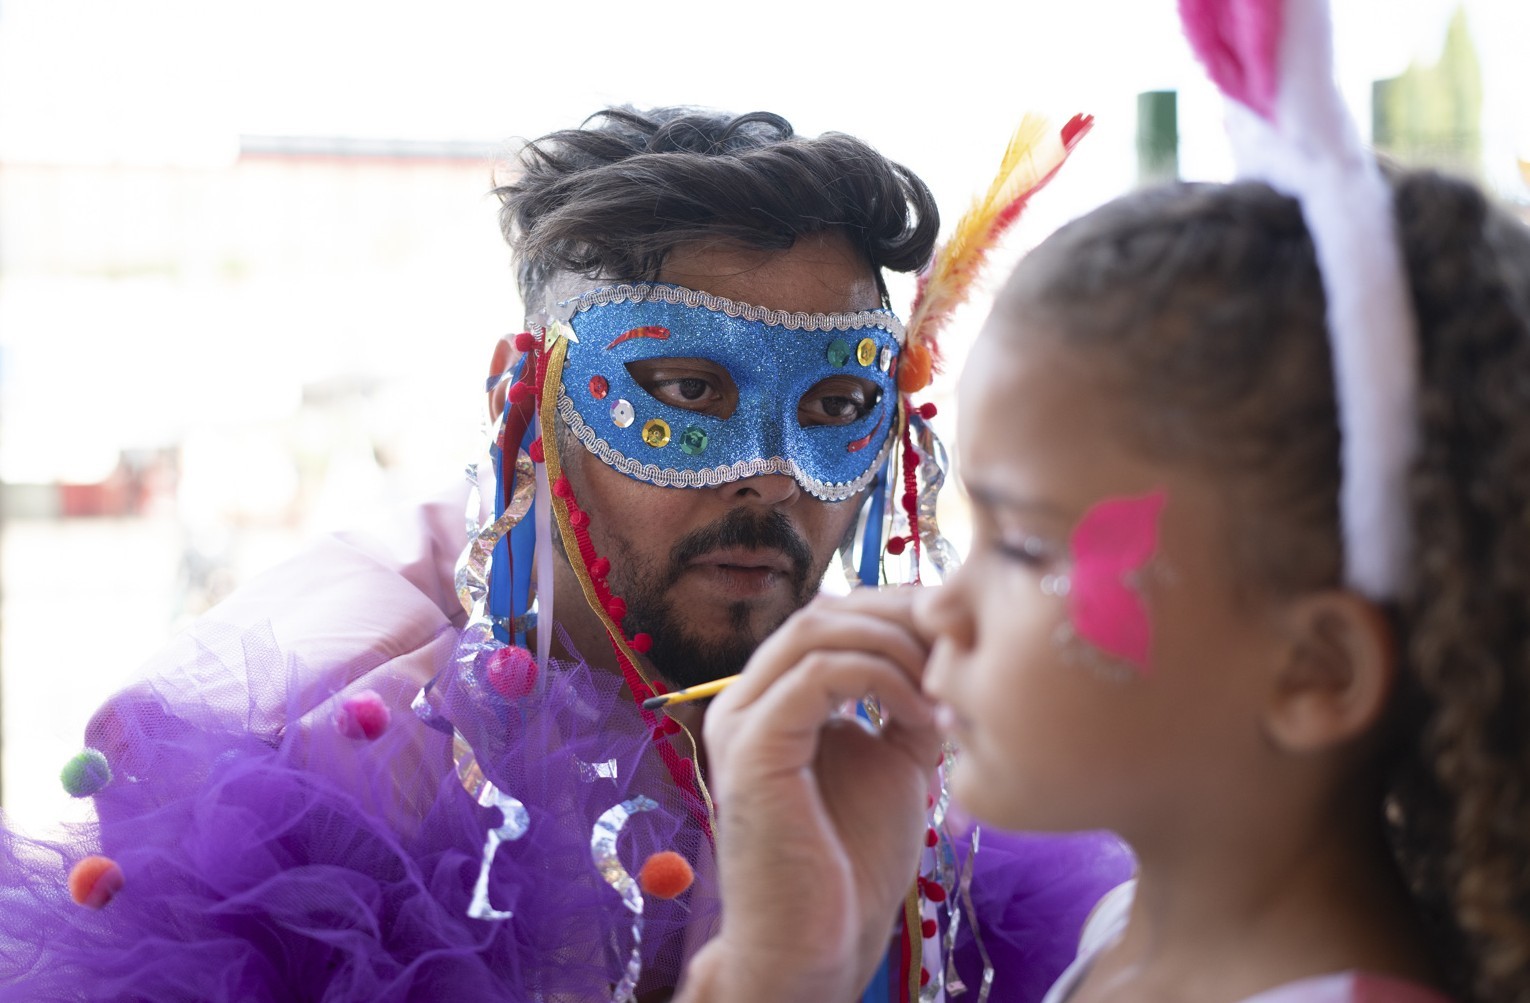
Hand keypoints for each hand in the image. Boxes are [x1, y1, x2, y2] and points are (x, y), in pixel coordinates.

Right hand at [679, 588, 940, 1001]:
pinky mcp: (752, 747)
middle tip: (959, 645)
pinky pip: (818, 674)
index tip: (960, 636)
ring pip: (817, 628)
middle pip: (824, 611)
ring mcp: (742, 719)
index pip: (832, 617)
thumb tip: (945, 655)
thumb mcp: (893, 764)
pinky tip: (920, 716)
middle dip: (900, 616)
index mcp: (772, 699)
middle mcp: (746, 699)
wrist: (815, 946)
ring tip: (943, 684)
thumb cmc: (851, 865)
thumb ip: (904, 706)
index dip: (898, 612)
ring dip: (895, 645)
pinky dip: (880, 679)